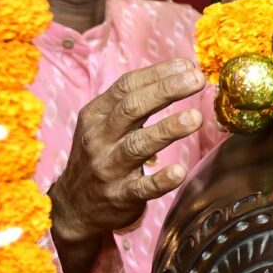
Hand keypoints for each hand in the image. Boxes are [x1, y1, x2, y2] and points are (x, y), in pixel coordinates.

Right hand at [48, 59, 205, 272]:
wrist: (74, 206)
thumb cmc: (102, 155)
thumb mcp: (106, 124)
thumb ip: (136, 102)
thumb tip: (183, 72)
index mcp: (96, 115)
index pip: (126, 87)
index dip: (158, 74)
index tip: (188, 66)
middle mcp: (99, 138)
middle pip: (132, 109)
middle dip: (165, 91)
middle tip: (197, 80)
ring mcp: (108, 168)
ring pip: (137, 145)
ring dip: (168, 130)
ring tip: (196, 117)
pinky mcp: (120, 196)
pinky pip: (142, 187)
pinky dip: (161, 180)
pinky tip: (179, 171)